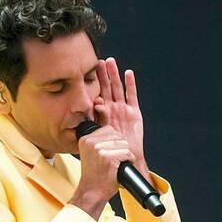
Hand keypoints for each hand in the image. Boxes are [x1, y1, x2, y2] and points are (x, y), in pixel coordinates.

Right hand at [70, 124, 133, 218]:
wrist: (92, 192)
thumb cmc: (94, 176)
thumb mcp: (92, 153)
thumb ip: (99, 141)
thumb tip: (116, 134)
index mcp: (85, 139)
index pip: (109, 129)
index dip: (114, 142)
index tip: (108, 154)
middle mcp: (91, 142)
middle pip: (118, 135)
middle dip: (120, 148)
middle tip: (111, 161)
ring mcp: (99, 149)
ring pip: (124, 143)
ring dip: (124, 154)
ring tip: (114, 164)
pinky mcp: (108, 157)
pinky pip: (127, 153)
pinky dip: (128, 160)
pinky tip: (119, 167)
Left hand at [91, 57, 145, 174]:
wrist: (123, 160)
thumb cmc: (109, 151)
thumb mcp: (99, 134)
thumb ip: (97, 119)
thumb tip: (95, 104)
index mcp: (102, 115)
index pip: (97, 95)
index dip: (93, 85)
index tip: (87, 73)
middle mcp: (112, 110)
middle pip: (107, 88)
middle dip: (103, 75)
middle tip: (99, 61)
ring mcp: (123, 110)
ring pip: (118, 89)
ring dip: (114, 76)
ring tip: (111, 62)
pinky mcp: (134, 113)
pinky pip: (132, 96)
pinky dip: (130, 84)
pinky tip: (128, 73)